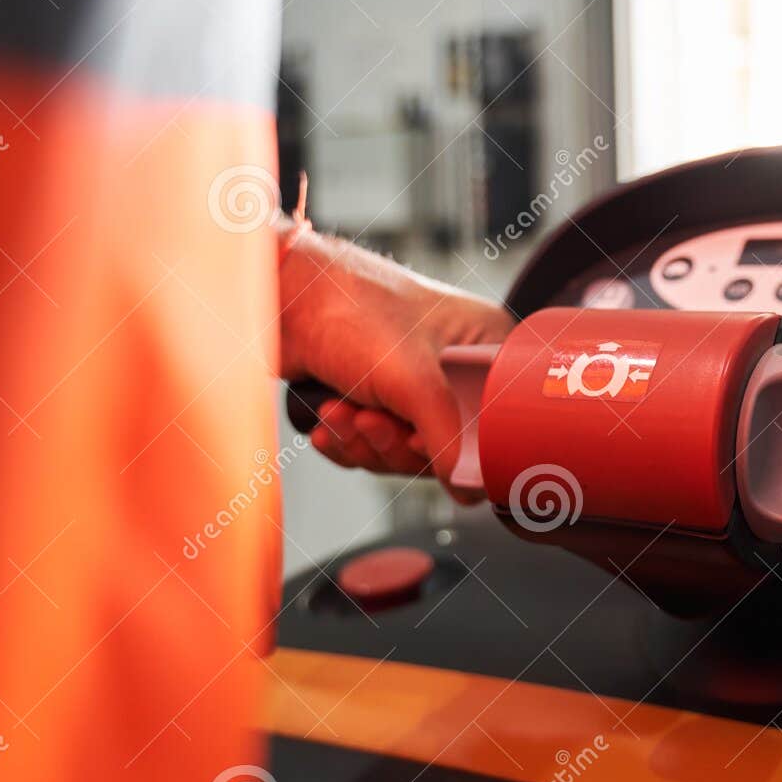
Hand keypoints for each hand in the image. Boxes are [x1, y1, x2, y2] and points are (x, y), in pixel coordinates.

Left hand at [278, 221, 512, 492]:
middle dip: (397, 442)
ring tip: (342, 411)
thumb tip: (465, 486)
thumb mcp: (411, 377)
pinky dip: (347, 439)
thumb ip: (444, 436)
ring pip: (403, 449)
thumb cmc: (351, 306)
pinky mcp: (373, 395)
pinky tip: (329, 417)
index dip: (465, 443)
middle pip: (447, 442)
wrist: (281, 294)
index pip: (499, 415)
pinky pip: (371, 444)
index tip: (428, 447)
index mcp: (482, 343)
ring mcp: (411, 381)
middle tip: (374, 421)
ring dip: (365, 440)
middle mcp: (453, 363)